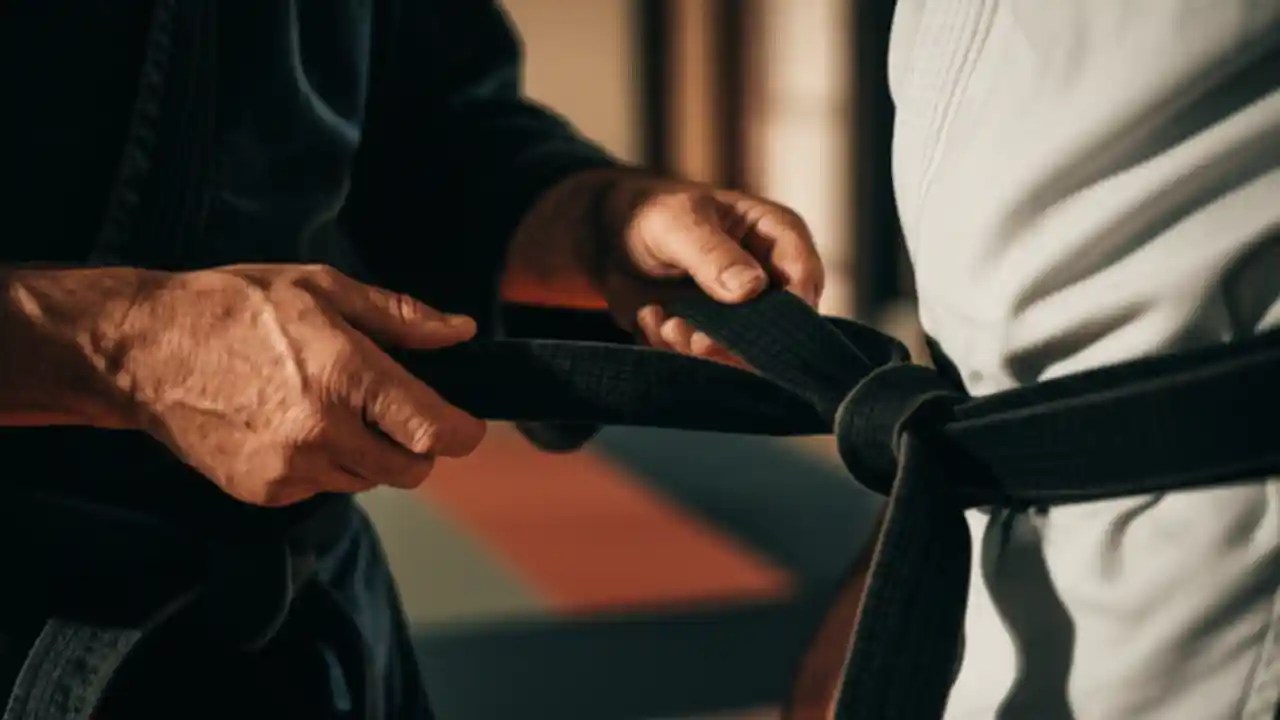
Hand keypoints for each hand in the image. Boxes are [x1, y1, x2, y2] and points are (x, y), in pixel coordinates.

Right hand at [10, 264, 486, 506]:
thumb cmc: (236, 307)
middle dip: (419, 445)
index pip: (433, 430)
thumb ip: (401, 318)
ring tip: (335, 408)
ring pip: (370, 481)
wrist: (145, 352)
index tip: (468, 425)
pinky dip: (329, 465)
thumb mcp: (323, 288)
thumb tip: (461, 333)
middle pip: (412, 468)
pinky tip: (298, 426)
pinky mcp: (265, 492)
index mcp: (343, 374)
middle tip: (398, 412)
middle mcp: (321, 430)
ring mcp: (291, 468)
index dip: (464, 433)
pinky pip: (326, 489)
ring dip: (372, 454)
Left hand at [594, 173, 823, 361]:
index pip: (804, 278)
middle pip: (779, 327)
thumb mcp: (678, 223)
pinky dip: (675, 348)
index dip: (787, 311)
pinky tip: (651, 318)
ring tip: (664, 324)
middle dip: (733, 342)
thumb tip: (752, 289)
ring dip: (699, 348)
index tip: (747, 330)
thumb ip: (713, 253)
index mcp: (777, 236)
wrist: (609, 235)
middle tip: (692, 339)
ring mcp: (742, 310)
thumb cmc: (652, 213)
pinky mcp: (714, 333)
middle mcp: (770, 278)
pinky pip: (706, 358)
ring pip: (742, 351)